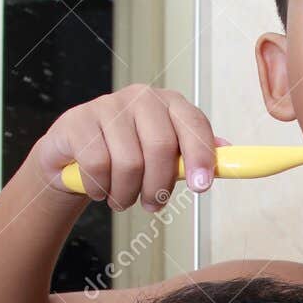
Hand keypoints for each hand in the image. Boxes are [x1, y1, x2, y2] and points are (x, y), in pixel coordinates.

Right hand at [32, 85, 229, 211]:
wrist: (73, 154)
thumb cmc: (126, 153)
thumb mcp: (163, 154)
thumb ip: (193, 152)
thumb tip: (228, 151)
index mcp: (169, 104)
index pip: (194, 123)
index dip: (201, 156)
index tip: (201, 187)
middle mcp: (141, 98)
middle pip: (161, 147)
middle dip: (158, 186)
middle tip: (152, 204)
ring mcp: (107, 106)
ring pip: (129, 163)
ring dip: (126, 194)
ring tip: (122, 197)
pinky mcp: (78, 121)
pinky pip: (97, 166)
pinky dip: (100, 188)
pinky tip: (99, 188)